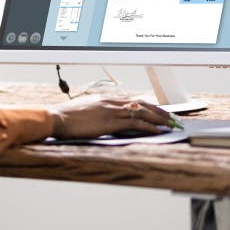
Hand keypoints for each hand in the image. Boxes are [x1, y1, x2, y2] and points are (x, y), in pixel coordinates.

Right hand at [48, 96, 172, 138]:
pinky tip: (158, 130)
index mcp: (105, 99)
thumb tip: (106, 119)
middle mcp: (111, 102)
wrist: (57, 118)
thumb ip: (98, 112)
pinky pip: (134, 122)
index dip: (148, 106)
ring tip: (171, 124)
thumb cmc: (67, 117)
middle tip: (172, 117)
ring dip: (159, 118)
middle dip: (159, 111)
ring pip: (142, 112)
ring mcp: (112, 111)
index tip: (158, 111)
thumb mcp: (85, 111)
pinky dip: (149, 126)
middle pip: (141, 104)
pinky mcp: (110, 122)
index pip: (132, 101)